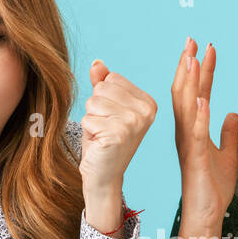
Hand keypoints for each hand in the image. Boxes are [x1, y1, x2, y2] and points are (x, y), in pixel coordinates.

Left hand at [79, 61, 156, 232]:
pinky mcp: (119, 133)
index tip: (112, 118)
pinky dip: (88, 131)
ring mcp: (134, 122)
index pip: (112, 78)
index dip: (103, 97)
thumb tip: (97, 63)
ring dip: (91, 119)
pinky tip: (99, 143)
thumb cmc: (103, 140)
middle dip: (95, 108)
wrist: (104, 175)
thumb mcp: (104, 108)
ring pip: (93, 102)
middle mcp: (146, 111)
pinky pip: (88, 118)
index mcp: (148, 102)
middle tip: (104, 128)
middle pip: (102, 88)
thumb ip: (102, 83)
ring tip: (101, 135)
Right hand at [171, 37, 237, 238]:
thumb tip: (234, 114)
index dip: (201, 70)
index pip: (196, 93)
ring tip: (193, 59)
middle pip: (185, 93)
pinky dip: (199, 116)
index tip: (205, 47)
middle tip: (192, 40)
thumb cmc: (212, 190)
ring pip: (185, 108)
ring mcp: (188, 146)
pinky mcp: (195, 160)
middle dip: (189, 66)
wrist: (206, 217)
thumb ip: (229, 134)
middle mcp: (185, 134)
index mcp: (192, 130)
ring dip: (190, 83)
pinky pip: (196, 134)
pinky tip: (203, 99)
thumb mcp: (228, 155)